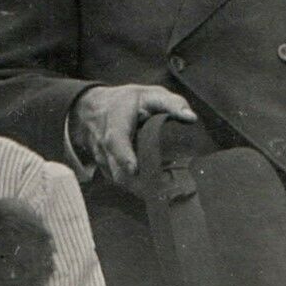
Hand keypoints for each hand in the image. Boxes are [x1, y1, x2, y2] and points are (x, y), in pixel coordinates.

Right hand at [71, 84, 195, 183]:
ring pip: (116, 176)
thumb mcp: (152, 94)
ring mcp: (99, 155)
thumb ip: (172, 103)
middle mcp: (103, 139)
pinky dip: (131, 185)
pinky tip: (150, 188)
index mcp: (116, 118)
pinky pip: (115, 179)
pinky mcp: (101, 166)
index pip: (115, 138)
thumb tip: (191, 118)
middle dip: (136, 180)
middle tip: (160, 190)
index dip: (123, 155)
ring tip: (159, 191)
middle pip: (116, 165)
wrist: (94, 106)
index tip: (134, 169)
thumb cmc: (130, 100)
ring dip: (136, 185)